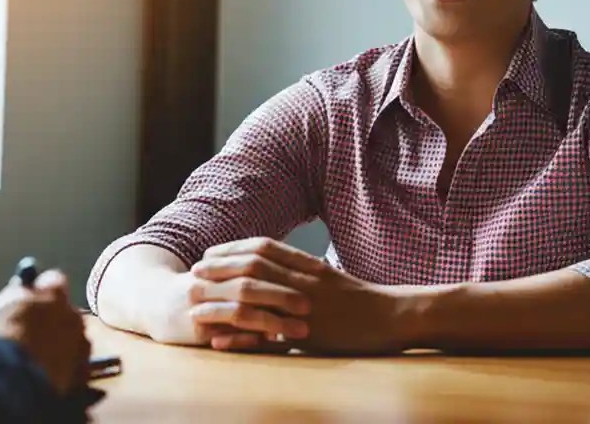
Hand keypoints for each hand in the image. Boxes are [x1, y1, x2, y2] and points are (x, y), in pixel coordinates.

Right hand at [0, 270, 90, 394]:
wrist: (9, 383)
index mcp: (49, 293)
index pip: (52, 280)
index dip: (38, 290)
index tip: (23, 301)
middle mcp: (71, 315)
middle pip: (65, 310)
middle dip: (50, 318)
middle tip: (27, 332)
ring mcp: (79, 345)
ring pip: (72, 339)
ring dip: (57, 344)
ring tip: (32, 357)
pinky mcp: (81, 373)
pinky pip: (75, 366)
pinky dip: (62, 368)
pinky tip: (42, 374)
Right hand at [142, 269, 312, 351]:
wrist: (156, 304)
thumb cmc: (204, 290)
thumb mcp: (229, 272)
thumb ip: (260, 267)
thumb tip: (308, 266)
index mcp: (225, 260)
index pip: (261, 253)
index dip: (289, 261)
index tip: (319, 271)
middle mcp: (212, 278)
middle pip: (252, 282)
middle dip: (284, 294)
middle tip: (311, 304)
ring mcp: (203, 303)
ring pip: (243, 311)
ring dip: (275, 322)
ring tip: (302, 331)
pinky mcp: (196, 328)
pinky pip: (228, 335)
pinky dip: (252, 340)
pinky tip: (273, 345)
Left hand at [192, 238, 404, 353]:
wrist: (395, 316)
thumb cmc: (365, 300)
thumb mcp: (333, 279)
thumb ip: (306, 273)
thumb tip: (283, 270)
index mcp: (309, 265)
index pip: (263, 247)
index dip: (233, 248)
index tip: (210, 252)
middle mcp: (303, 280)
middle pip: (253, 265)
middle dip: (220, 267)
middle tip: (194, 271)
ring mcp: (306, 305)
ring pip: (255, 295)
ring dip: (221, 298)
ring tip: (195, 303)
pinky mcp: (309, 332)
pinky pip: (267, 334)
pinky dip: (240, 338)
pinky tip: (220, 342)